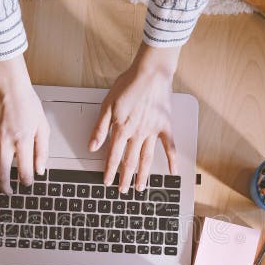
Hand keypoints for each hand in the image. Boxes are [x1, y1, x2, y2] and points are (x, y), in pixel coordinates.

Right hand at [0, 56, 49, 193]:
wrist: (9, 86)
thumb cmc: (26, 103)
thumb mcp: (42, 127)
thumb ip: (42, 150)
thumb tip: (39, 169)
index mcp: (22, 140)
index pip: (23, 170)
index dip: (26, 182)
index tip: (27, 183)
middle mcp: (4, 141)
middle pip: (1, 173)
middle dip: (6, 188)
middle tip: (9, 193)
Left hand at [89, 43, 179, 192]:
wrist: (150, 73)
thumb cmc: (128, 85)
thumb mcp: (107, 105)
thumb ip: (100, 128)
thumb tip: (92, 146)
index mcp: (121, 129)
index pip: (113, 155)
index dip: (110, 170)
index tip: (107, 181)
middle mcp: (137, 134)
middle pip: (129, 161)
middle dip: (125, 178)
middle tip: (123, 191)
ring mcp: (153, 131)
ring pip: (146, 158)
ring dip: (143, 175)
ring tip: (140, 188)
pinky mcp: (165, 126)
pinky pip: (170, 147)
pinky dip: (172, 160)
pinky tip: (173, 172)